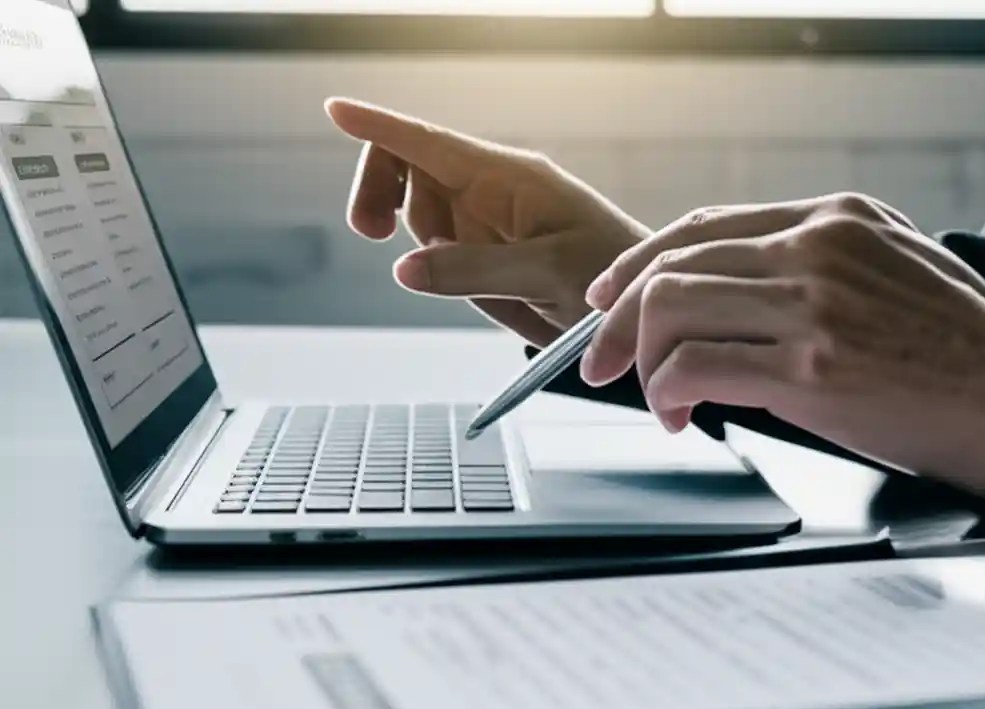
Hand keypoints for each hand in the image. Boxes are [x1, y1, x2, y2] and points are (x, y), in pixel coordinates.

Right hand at [325, 98, 650, 346]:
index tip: (335, 109)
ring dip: (422, 247)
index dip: (378, 124)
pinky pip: (440, 259)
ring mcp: (484, 224)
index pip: (428, 141)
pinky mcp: (485, 258)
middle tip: (370, 232)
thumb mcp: (548, 273)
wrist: (638, 314)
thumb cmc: (613, 275)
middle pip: (404, 169)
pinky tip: (485, 292)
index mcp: (507, 176)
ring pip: (417, 220)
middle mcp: (489, 192)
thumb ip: (475, 270)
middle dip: (378, 192)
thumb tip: (403, 267)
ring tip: (476, 279)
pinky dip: (440, 272)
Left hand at [579, 193, 984, 494]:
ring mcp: (812, 304)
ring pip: (672, 307)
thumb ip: (822, 262)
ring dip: (639, 357)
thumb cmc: (966, 347)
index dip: (643, 261)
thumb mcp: (897, 265)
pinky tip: (678, 414)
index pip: (707, 225)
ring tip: (649, 394)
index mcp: (835, 218)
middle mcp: (817, 247)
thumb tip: (746, 290)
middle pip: (673, 263)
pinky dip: (667, 392)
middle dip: (618, 316)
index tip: (612, 294)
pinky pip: (696, 367)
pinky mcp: (810, 369)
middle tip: (601, 356)